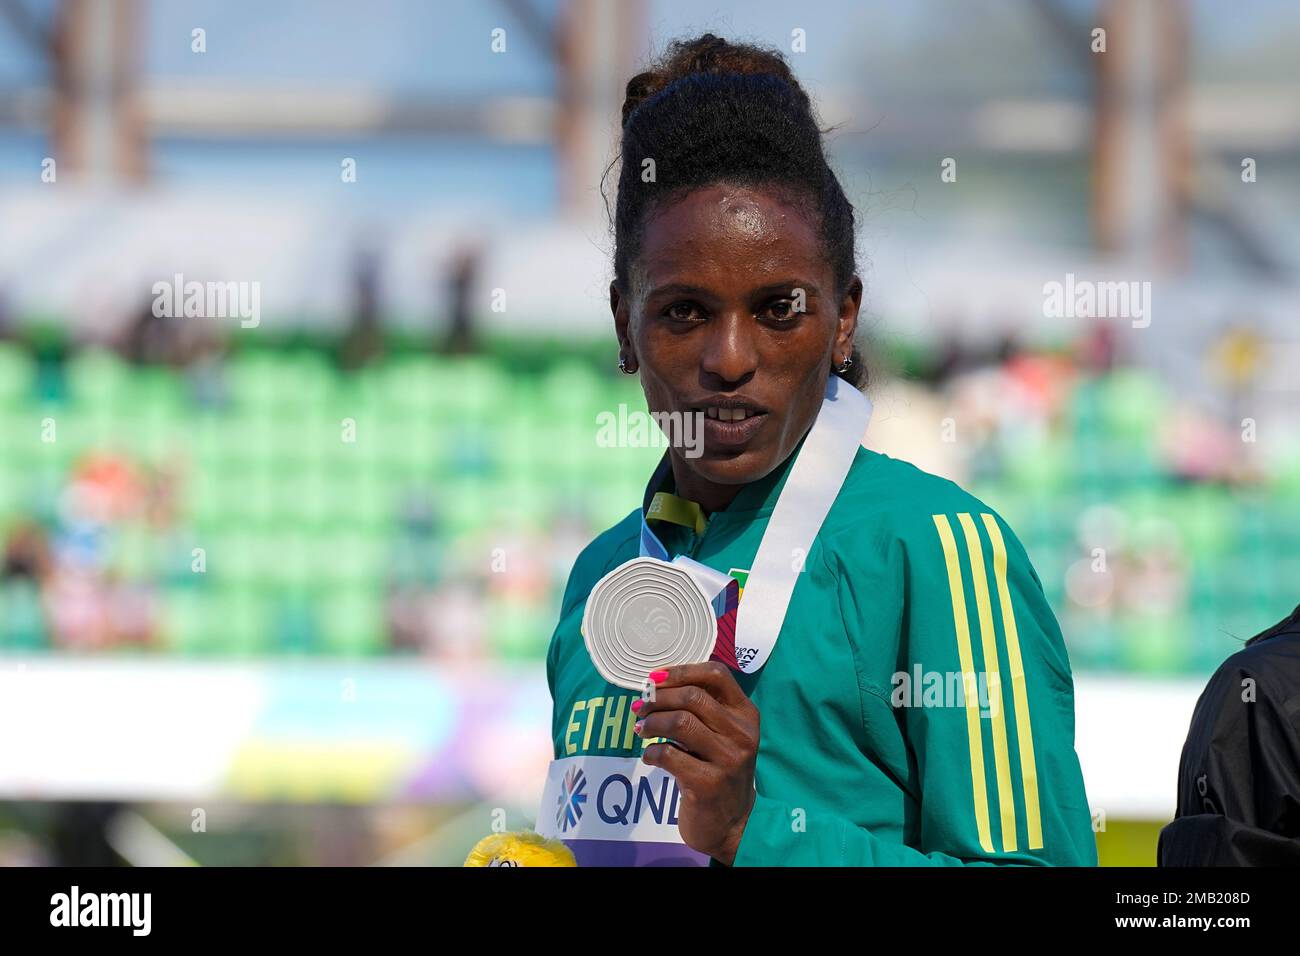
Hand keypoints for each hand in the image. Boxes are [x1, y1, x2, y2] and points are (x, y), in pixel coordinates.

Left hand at [634, 661, 758, 865]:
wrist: (731, 824)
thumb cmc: (719, 771)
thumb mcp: (722, 736)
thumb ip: (702, 709)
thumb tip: (655, 685)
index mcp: (746, 714)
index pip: (716, 674)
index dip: (681, 671)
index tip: (655, 679)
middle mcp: (742, 734)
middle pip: (692, 696)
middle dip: (659, 698)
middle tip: (640, 708)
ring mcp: (728, 760)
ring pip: (680, 722)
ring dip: (652, 722)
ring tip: (642, 730)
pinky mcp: (709, 784)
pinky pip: (669, 755)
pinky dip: (651, 752)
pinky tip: (650, 756)